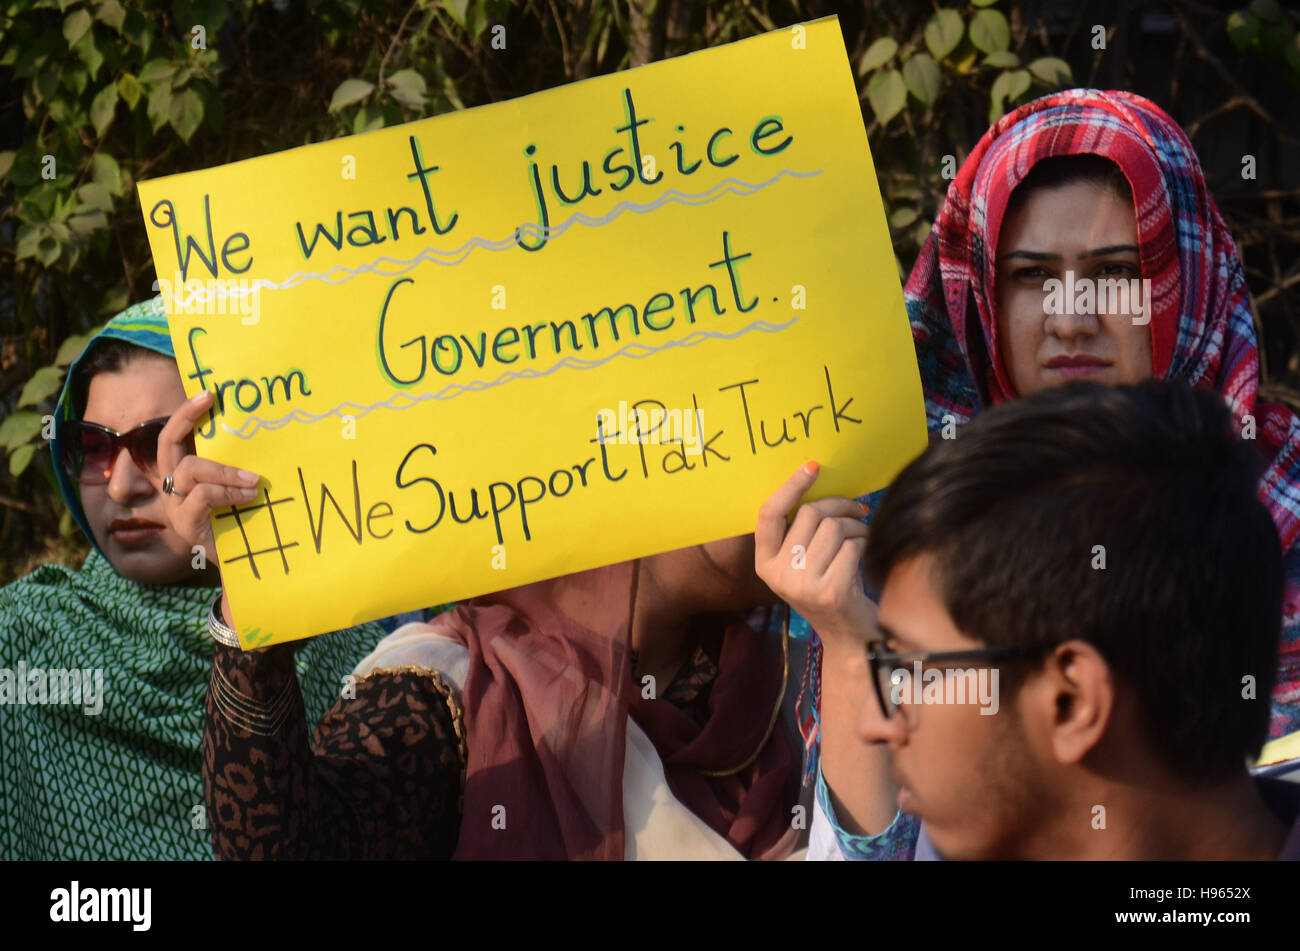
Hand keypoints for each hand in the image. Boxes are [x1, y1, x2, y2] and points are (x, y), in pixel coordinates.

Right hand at [153, 390, 262, 579]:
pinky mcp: (186, 525)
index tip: (208, 393)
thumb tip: (263, 432)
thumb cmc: (247, 522)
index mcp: (184, 476)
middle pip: (167, 445)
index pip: (172, 438)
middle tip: (212, 399)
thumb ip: (240, 466)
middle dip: (186, 418)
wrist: (247, 564)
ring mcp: (176, 506)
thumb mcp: (241, 487)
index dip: (185, 414)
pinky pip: (202, 496)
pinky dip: (227, 492)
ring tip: (254, 480)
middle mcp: (173, 488)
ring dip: (225, 470)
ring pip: (191, 470)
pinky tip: (250, 495)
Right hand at [755, 461, 876, 651]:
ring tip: (862, 537)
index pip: (769, 514)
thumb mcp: (802, 562)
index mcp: (764, 563)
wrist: (849, 635)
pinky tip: (865, 556)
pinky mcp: (830, 591)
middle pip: (810, 513)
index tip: (813, 466)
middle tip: (859, 510)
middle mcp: (777, 575)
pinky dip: (865, 544)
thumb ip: (801, 531)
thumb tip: (820, 480)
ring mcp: (802, 584)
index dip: (790, 486)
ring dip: (857, 526)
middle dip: (840, 506)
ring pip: (834, 528)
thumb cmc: (829, 586)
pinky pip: (852, 546)